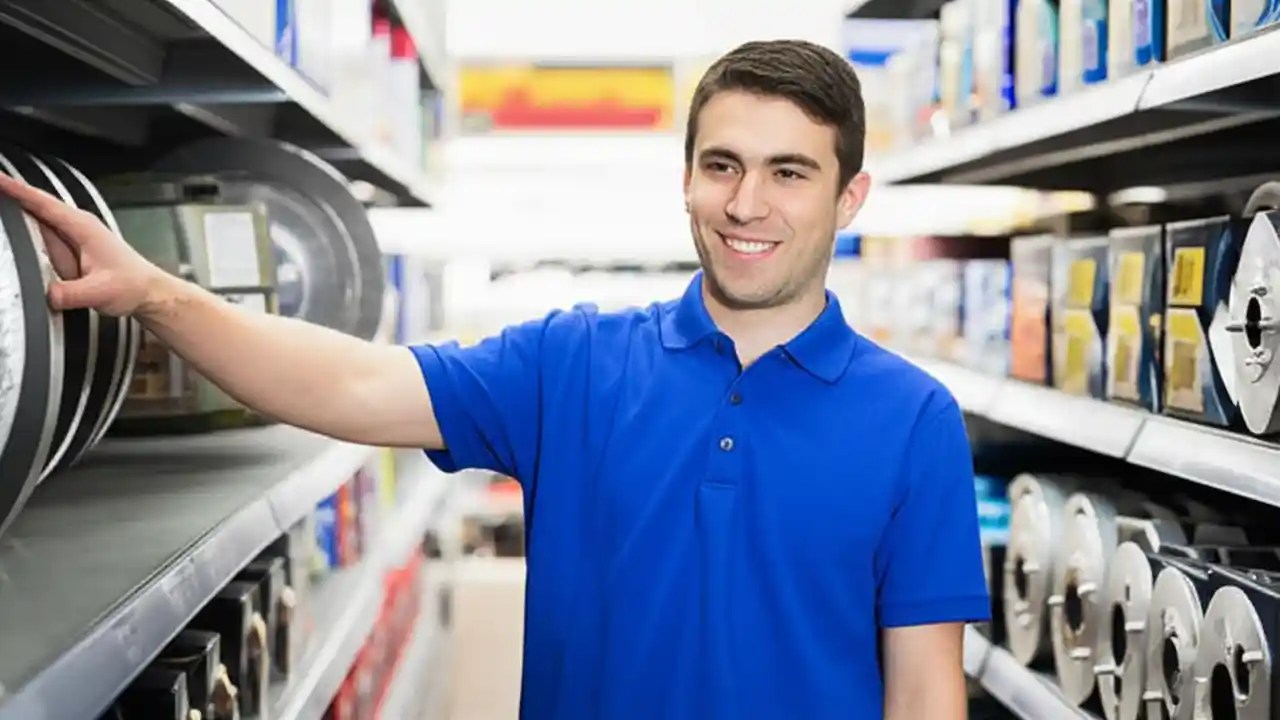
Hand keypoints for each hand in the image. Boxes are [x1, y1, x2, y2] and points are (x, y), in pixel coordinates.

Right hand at [0, 171, 168, 316]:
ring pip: (35, 223)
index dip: (16, 190)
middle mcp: (75, 228)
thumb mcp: (100, 292)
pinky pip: (40, 240)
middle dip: (8, 197)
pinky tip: (11, 237)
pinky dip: (24, 236)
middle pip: (34, 207)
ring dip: (14, 215)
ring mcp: (70, 239)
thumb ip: (70, 294)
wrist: (148, 292)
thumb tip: (45, 294)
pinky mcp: (68, 251)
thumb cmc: (131, 285)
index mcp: (82, 227)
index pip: (43, 203)